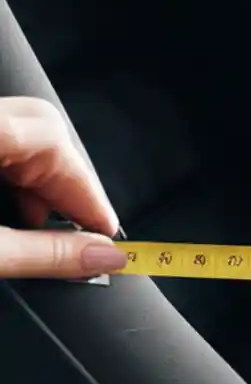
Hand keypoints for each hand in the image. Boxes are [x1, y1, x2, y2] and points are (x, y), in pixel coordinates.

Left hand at [0, 97, 124, 277]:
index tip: (107, 233)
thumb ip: (44, 255)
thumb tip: (105, 255)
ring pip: (17, 131)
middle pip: (42, 128)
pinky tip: (7, 205)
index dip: (88, 192)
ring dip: (38, 176)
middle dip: (67, 179)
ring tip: (37, 224)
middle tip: (79, 228)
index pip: (54, 144)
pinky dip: (10, 170)